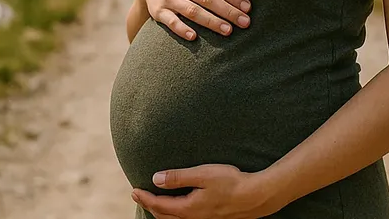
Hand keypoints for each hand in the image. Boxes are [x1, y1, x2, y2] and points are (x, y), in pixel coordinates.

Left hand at [131, 164, 281, 218]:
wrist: (255, 197)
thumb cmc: (230, 182)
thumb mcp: (202, 175)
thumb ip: (178, 177)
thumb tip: (156, 179)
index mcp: (188, 208)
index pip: (159, 205)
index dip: (144, 198)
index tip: (134, 191)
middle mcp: (193, 218)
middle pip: (164, 216)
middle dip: (150, 206)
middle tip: (138, 196)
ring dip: (161, 211)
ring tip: (154, 202)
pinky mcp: (210, 218)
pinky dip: (174, 214)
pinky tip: (178, 207)